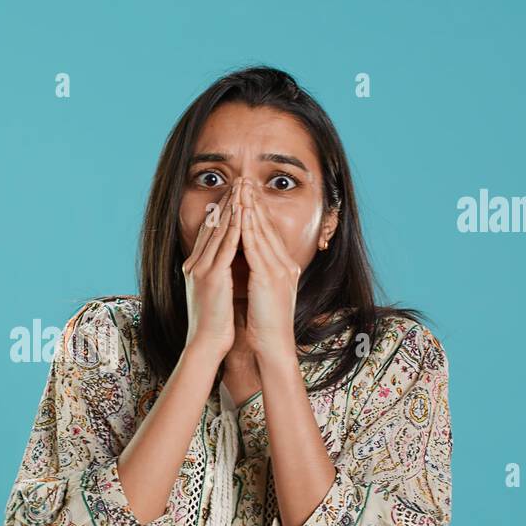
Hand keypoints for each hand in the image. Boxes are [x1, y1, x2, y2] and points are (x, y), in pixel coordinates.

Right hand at [183, 178, 242, 361]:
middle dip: (227, 201)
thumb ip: (218, 274)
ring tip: (242, 187)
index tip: (234, 193)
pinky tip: (243, 212)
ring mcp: (201, 268)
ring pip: (218, 230)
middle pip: (212, 225)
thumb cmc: (213, 324)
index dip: (222, 210)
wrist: (206, 344)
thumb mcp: (214, 292)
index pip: (210, 232)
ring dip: (232, 207)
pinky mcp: (212, 276)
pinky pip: (226, 246)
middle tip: (239, 180)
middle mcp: (195, 263)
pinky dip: (235, 227)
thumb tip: (228, 262)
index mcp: (195, 267)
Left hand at [238, 179, 299, 355]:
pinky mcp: (270, 278)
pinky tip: (240, 215)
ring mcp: (279, 270)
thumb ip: (257, 274)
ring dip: (251, 208)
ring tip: (241, 187)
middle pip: (268, 226)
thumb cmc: (264, 325)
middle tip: (244, 178)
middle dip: (255, 201)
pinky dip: (248, 229)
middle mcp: (285, 265)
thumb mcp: (262, 293)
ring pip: (263, 232)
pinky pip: (257, 248)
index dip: (257, 210)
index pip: (268, 232)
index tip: (246, 191)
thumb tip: (245, 261)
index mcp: (283, 268)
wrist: (273, 347)